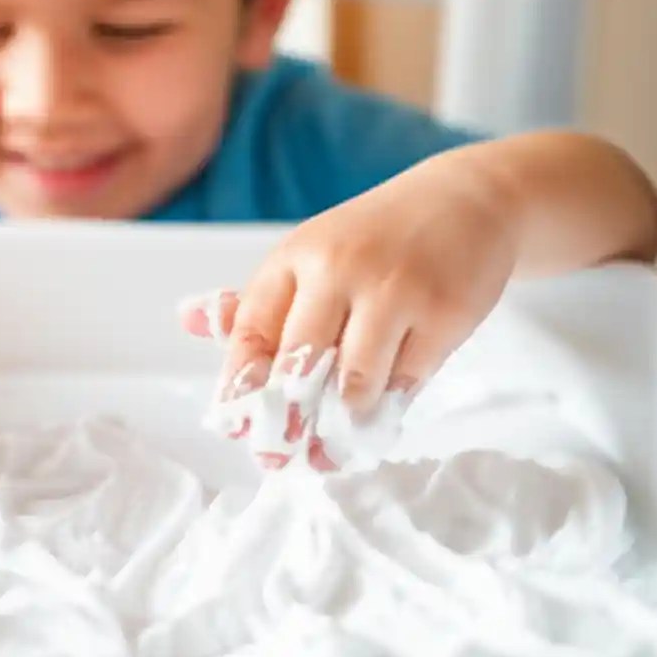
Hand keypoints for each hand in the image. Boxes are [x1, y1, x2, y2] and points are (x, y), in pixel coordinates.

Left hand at [181, 165, 518, 461]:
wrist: (469, 200)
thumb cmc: (375, 239)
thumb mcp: (310, 255)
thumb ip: (255, 299)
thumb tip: (187, 319)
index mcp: (296, 256)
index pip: (252, 330)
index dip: (240, 386)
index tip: (234, 426)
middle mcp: (339, 269)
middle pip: (298, 363)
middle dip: (284, 419)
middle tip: (275, 457)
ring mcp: (395, 290)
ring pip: (354, 381)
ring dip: (339, 423)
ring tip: (328, 449)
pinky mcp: (445, 313)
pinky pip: (407, 382)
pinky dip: (387, 410)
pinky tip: (373, 425)